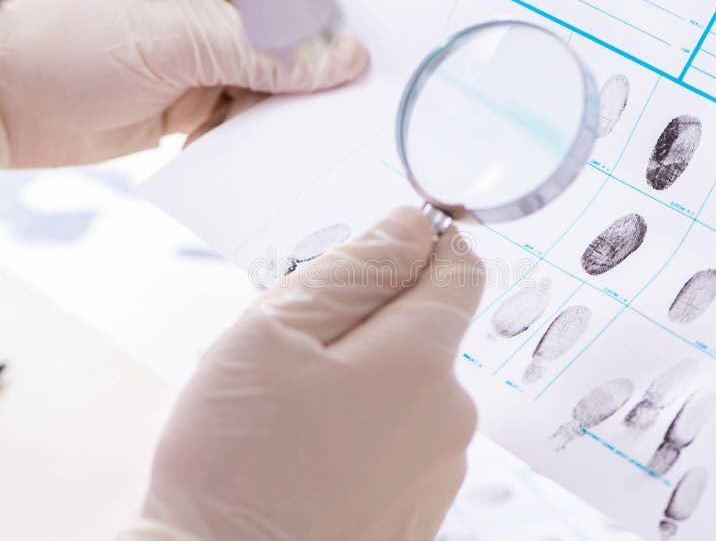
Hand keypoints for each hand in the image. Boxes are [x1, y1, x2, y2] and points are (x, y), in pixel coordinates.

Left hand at [0, 0, 367, 167]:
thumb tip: (347, 58)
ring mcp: (212, 61)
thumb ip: (268, 52)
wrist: (10, 103)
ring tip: (309, 143)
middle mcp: (222, 15)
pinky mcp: (200, 104)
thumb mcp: (181, 39)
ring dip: (291, 117)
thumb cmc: (76, 43)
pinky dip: (258, 140)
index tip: (377, 63)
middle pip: (300, 46)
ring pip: (279, 89)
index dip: (343, 22)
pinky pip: (249, 122)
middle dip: (323, 80)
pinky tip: (262, 153)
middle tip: (354, 116)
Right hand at [117, 208, 484, 540]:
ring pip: (412, 387)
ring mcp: (441, 470)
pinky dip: (368, 428)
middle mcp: (451, 417)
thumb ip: (355, 271)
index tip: (373, 255)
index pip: (459, 271)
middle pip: (429, 331)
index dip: (421, 247)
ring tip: (297, 416)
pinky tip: (314, 456)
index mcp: (421, 363)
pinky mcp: (422, 508)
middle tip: (298, 354)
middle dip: (372, 321)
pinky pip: (404, 438)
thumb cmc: (235, 457)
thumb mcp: (276, 334)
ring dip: (366, 378)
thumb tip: (414, 226)